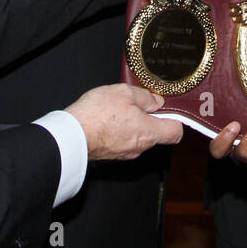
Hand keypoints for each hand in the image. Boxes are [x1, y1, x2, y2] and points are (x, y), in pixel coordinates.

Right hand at [66, 84, 182, 160]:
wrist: (71, 135)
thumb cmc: (97, 114)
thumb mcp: (124, 92)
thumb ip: (145, 96)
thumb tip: (156, 101)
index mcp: (149, 132)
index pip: (176, 132)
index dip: (175, 119)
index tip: (167, 108)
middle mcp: (140, 147)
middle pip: (156, 134)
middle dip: (150, 118)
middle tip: (137, 103)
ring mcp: (126, 153)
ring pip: (139, 137)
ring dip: (133, 123)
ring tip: (118, 109)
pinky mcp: (112, 154)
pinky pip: (124, 141)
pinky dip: (120, 130)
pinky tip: (108, 119)